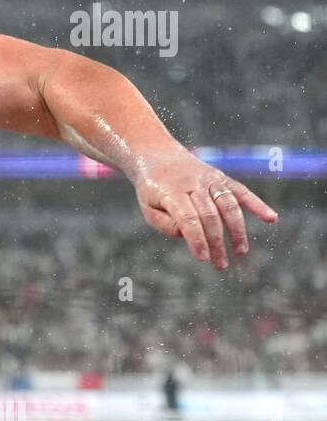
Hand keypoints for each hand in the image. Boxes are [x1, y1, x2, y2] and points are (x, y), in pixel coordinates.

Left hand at [134, 149, 277, 269]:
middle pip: (210, 215)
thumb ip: (165, 224)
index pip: (188, 219)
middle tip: (221, 264)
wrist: (157, 156)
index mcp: (171, 192)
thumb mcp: (148, 208)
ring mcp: (209, 179)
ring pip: (228, 204)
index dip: (197, 240)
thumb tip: (190, 236)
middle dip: (217, 242)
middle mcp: (193, 183)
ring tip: (240, 251)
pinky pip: (241, 191)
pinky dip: (257, 204)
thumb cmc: (152, 189)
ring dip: (237, 230)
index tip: (204, 258)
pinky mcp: (221, 177)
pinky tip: (271, 218)